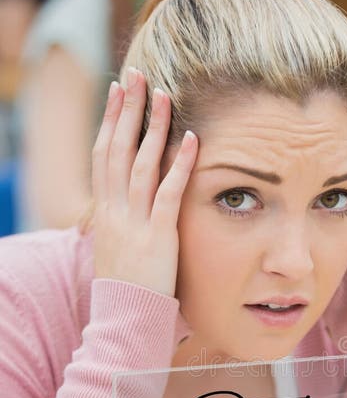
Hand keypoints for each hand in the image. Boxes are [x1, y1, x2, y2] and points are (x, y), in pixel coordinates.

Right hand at [92, 67, 197, 297]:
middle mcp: (115, 212)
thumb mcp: (119, 250)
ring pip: (139, 164)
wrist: (125, 322)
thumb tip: (131, 208)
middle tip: (135, 75)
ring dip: (152, 128)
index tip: (117, 92)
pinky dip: (180, 165)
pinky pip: (169, 194)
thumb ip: (126, 224)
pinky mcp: (158, 237)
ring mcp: (134, 223)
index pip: (103, 156)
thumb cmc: (128, 290)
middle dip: (126, 110)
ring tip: (163, 95)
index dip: (110, 122)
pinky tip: (192, 139)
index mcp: (105, 213)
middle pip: (116, 150)